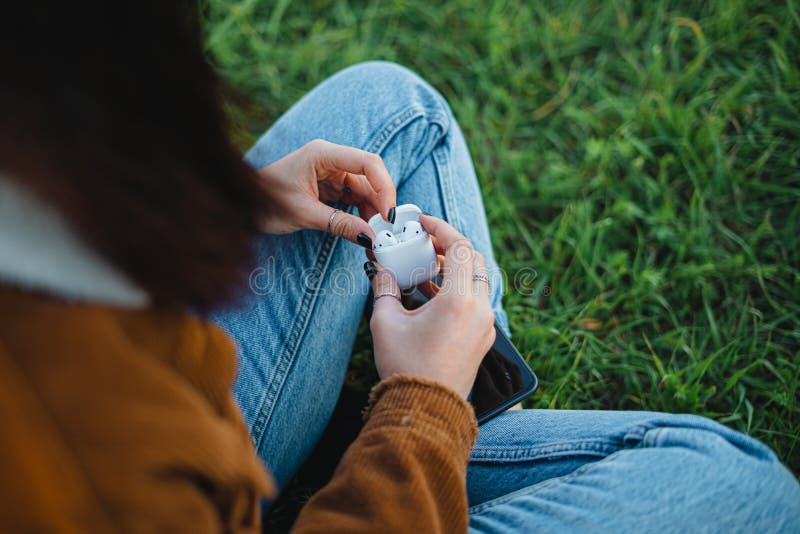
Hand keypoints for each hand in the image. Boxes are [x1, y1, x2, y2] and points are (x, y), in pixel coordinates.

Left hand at [256, 139, 395, 244]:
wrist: (243, 206)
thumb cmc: (265, 201)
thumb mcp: (304, 214)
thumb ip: (339, 224)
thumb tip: (370, 237)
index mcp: (323, 154)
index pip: (367, 163)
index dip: (384, 187)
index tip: (388, 214)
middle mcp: (331, 159)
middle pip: (369, 177)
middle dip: (380, 202)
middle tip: (385, 229)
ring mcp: (331, 172)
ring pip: (364, 190)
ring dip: (372, 211)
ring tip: (375, 234)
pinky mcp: (329, 186)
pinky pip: (353, 198)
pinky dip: (361, 214)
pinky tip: (364, 229)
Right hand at [367, 215, 495, 397]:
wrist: (424, 411)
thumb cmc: (406, 368)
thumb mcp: (386, 323)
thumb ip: (384, 289)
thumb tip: (381, 271)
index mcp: (461, 301)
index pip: (460, 247)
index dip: (441, 229)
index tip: (423, 222)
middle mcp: (480, 311)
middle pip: (473, 260)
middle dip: (450, 246)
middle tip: (425, 243)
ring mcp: (485, 326)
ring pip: (476, 281)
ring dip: (453, 269)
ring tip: (425, 267)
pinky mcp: (481, 340)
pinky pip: (474, 302)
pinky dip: (456, 290)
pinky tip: (431, 294)